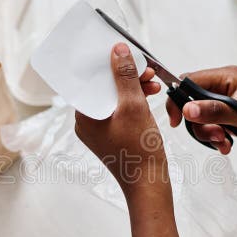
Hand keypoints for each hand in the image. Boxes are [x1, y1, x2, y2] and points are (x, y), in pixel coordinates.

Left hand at [75, 43, 168, 194]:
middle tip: (145, 69)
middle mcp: (87, 121)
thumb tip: (118, 51)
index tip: (123, 54)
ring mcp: (100, 128)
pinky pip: (120, 109)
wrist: (149, 184)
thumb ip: (125, 76)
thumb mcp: (134, 106)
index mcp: (84, 115)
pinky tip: (150, 95)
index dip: (107, 64)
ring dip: (133, 87)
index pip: (90, 79)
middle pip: (103, 87)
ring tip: (153, 83)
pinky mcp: (112, 133)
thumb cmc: (139, 151)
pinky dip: (134, 100)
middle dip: (125, 75)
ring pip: (114, 97)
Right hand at [166, 66, 236, 153]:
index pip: (189, 81)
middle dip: (199, 124)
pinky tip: (228, 146)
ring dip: (208, 134)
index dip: (179, 100)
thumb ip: (214, 111)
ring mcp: (226, 103)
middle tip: (215, 136)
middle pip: (192, 103)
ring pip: (201, 118)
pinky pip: (212, 127)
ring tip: (225, 142)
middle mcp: (224, 87)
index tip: (177, 120)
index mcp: (226, 77)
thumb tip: (187, 110)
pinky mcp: (230, 117)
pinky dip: (216, 139)